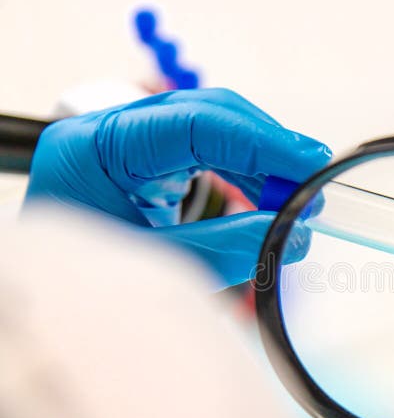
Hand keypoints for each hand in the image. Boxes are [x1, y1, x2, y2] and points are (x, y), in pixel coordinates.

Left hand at [24, 88, 330, 286]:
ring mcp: (129, 143)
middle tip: (315, 181)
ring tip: (300, 197)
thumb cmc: (83, 291)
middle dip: (268, 146)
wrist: (54, 302)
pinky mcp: (146, 162)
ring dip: (262, 160)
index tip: (311, 165)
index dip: (262, 141)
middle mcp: (111, 133)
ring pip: (213, 129)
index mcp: (96, 148)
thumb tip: (297, 233)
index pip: (194, 123)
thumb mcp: (156, 271)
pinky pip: (207, 152)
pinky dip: (245, 172)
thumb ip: (226, 248)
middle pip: (208, 115)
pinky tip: (272, 196)